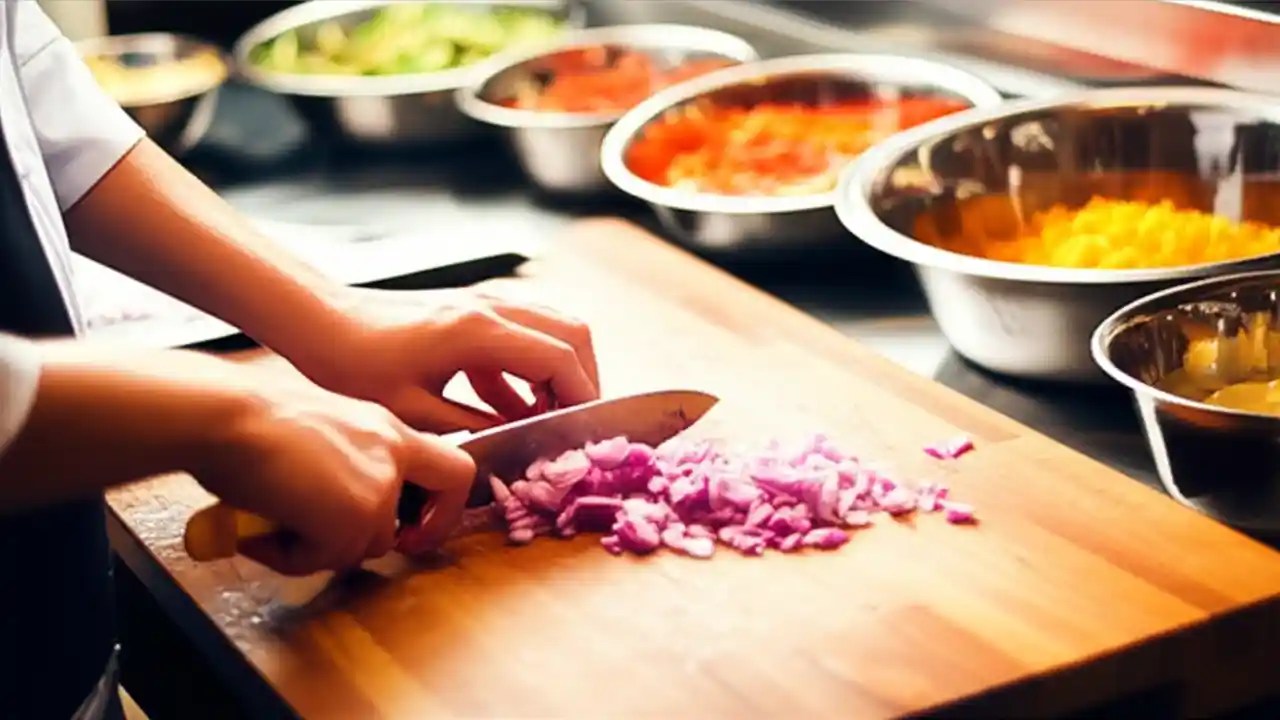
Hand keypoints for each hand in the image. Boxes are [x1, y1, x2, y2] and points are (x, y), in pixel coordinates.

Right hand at [196, 369, 474, 575]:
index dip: (443, 505)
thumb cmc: (250, 417)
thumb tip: (329, 506)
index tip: (414, 526)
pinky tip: (264, 532)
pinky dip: (292, 556)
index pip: (451, 464)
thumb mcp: (320, 429)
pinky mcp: (355, 517)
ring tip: (276, 526)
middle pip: (438, 504)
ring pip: (369, 545)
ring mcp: (379, 485)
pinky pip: (327, 559)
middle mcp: (392, 452)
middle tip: (372, 545)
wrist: (227, 416)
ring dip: (322, 548)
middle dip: (411, 534)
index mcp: (386, 427)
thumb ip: (345, 462)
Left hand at [288, 288, 600, 432]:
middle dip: (582, 380)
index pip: (561, 358)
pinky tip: (513, 409)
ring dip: (558, 372)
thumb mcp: (416, 413)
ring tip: (546, 420)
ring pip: (551, 329)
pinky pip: (522, 335)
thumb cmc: (354, 365)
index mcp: (481, 332)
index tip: (579, 434)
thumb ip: (476, 429)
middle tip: (572, 424)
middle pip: (572, 333)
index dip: (580, 398)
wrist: (317, 322)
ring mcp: (483, 305)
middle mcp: (491, 308)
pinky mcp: (469, 313)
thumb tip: (520, 444)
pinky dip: (529, 369)